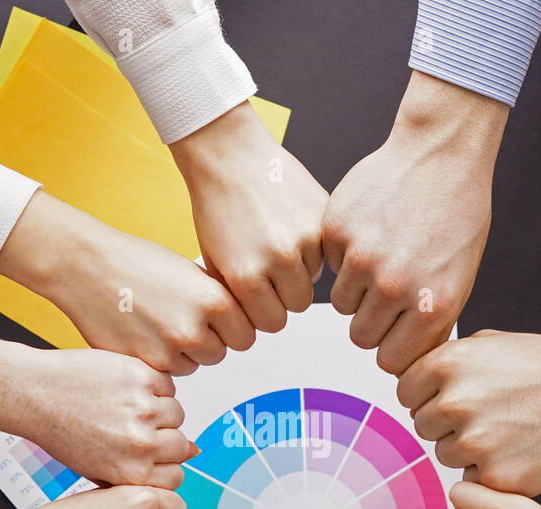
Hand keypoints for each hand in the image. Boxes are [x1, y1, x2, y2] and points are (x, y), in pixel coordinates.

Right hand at [0, 191, 251, 374]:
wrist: (87, 267)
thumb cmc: (134, 262)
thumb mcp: (192, 272)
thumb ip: (218, 300)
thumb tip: (239, 320)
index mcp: (215, 301)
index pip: (246, 335)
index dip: (232, 328)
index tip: (222, 323)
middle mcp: (194, 330)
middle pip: (220, 354)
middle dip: (207, 341)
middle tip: (183, 320)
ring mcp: (168, 351)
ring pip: (193, 366)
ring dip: (183, 352)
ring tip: (160, 323)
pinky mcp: (145, 365)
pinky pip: (167, 372)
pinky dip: (160, 360)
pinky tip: (145, 334)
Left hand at [0, 330, 194, 487]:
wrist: (36, 394)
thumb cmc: (62, 432)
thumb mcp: (101, 467)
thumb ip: (145, 469)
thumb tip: (193, 452)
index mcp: (132, 473)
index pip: (176, 475)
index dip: (165, 464)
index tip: (154, 454)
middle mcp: (140, 444)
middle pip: (180, 444)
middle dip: (164, 437)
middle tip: (137, 427)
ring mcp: (143, 409)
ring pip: (176, 413)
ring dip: (160, 409)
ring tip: (129, 407)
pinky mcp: (141, 378)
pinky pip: (166, 385)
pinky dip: (153, 385)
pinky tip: (126, 389)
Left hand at [170, 102, 326, 330]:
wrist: (229, 154)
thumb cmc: (215, 205)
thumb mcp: (214, 261)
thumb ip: (238, 296)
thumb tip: (258, 321)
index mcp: (246, 276)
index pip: (270, 323)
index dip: (264, 312)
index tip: (259, 299)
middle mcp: (279, 260)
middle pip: (296, 307)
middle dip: (284, 296)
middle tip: (271, 275)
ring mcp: (305, 238)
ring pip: (313, 280)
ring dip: (299, 271)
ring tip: (279, 245)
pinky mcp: (322, 218)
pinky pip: (325, 253)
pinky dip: (312, 249)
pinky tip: (291, 229)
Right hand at [322, 72, 505, 373]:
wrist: (441, 153)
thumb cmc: (458, 212)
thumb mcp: (460, 277)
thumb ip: (431, 322)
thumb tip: (405, 358)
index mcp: (431, 305)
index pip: (392, 361)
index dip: (392, 348)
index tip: (395, 335)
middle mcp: (395, 287)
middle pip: (362, 337)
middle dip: (372, 320)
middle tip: (386, 293)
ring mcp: (362, 259)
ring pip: (342, 305)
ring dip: (356, 289)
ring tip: (380, 258)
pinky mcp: (337, 232)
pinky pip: (330, 267)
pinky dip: (343, 256)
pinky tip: (370, 232)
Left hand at [396, 325, 540, 494]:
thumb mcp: (489, 343)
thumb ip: (446, 361)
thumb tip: (413, 378)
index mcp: (447, 364)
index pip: (406, 391)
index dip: (429, 395)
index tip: (453, 396)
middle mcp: (455, 401)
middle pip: (423, 424)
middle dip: (447, 422)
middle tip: (488, 414)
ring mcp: (475, 441)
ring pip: (444, 453)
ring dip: (467, 448)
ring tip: (506, 430)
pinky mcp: (497, 475)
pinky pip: (471, 479)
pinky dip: (490, 470)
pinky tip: (517, 450)